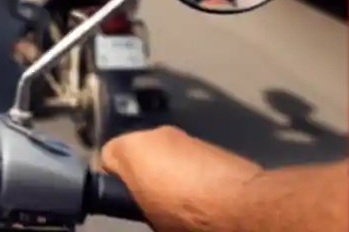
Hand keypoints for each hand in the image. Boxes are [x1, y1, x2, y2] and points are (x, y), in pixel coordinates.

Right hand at [101, 126, 260, 231]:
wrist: (242, 206)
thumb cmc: (184, 213)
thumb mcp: (146, 215)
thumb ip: (134, 199)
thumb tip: (139, 201)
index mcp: (130, 148)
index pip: (107, 159)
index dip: (116, 181)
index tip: (128, 200)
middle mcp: (154, 133)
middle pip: (138, 152)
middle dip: (143, 173)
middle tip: (153, 202)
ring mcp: (185, 136)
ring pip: (166, 154)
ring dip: (170, 171)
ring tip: (183, 201)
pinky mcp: (212, 144)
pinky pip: (191, 158)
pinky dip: (193, 172)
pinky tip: (205, 195)